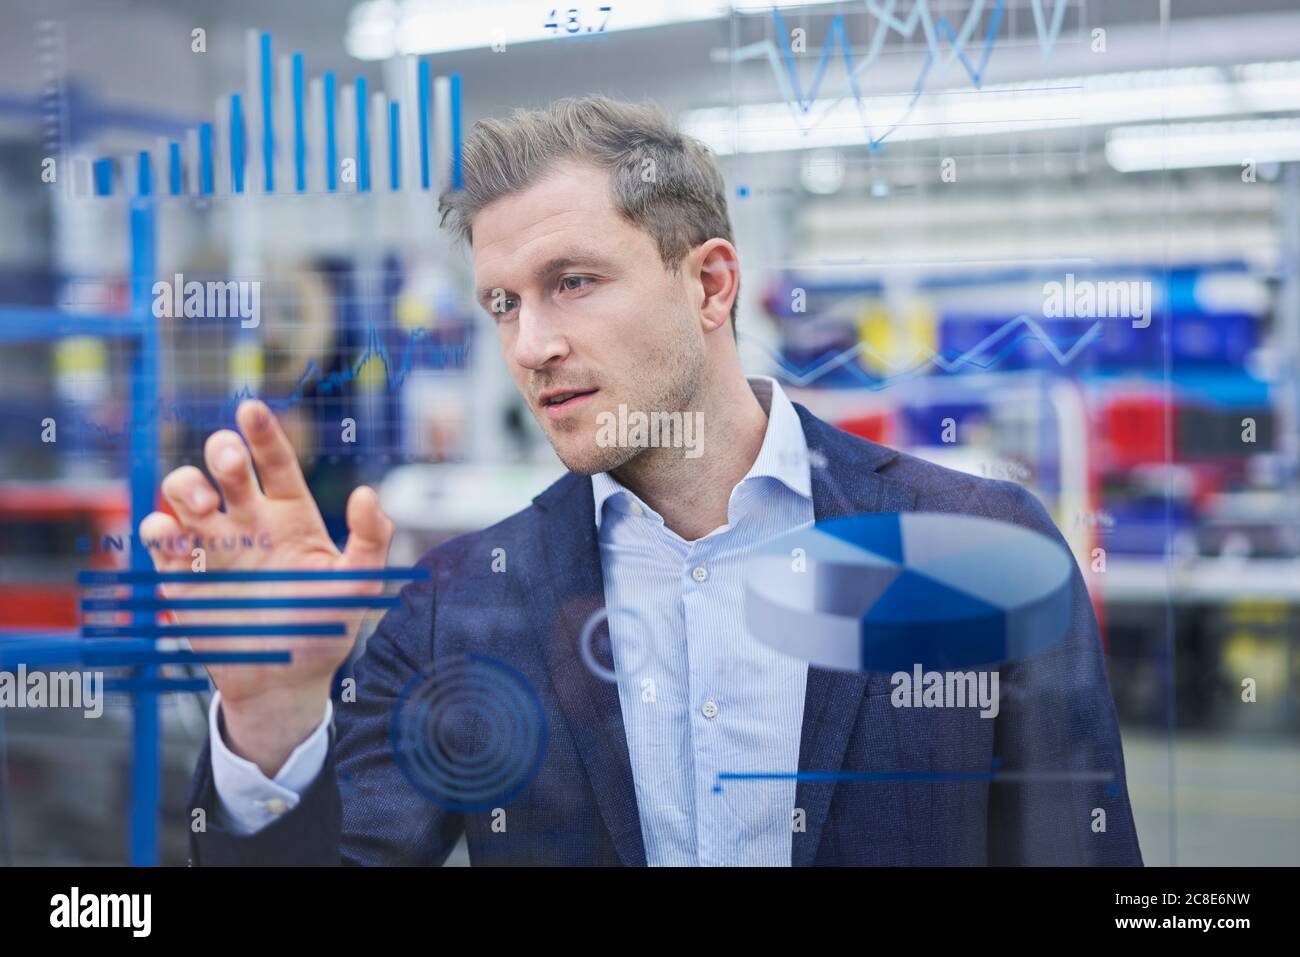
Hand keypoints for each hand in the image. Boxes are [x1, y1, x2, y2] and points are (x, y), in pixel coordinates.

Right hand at [140, 399, 393, 774]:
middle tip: (228, 462)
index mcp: (291, 516)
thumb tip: (368, 493)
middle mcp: (249, 521)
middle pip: (226, 467)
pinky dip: (157, 526)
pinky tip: (173, 534)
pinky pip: (158, 535)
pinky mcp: (183, 573)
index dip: (263, 434)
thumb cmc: (323, 628)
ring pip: (183, 492)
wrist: (284, 681)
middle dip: (221, 452)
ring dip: (184, 486)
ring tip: (201, 506)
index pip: (275, 463)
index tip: (251, 408)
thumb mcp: (358, 585)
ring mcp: (214, 544)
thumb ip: (371, 540)